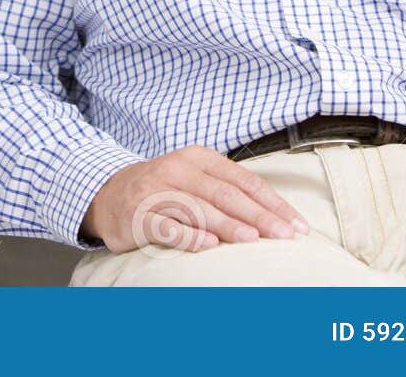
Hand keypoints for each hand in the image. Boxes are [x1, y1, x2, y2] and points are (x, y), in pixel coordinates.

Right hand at [81, 146, 308, 252]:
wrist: (108, 194)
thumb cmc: (164, 189)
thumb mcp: (194, 178)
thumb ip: (228, 191)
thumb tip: (277, 217)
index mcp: (199, 158)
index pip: (244, 180)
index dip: (273, 203)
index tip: (297, 225)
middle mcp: (179, 170)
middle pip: (226, 195)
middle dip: (260, 216)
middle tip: (285, 236)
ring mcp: (157, 192)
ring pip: (200, 209)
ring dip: (229, 225)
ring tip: (253, 240)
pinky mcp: (140, 215)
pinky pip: (168, 227)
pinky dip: (189, 237)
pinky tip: (209, 246)